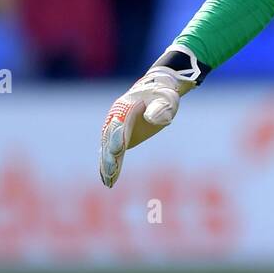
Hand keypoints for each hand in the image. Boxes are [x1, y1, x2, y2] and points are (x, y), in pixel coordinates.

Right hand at [99, 45, 208, 187]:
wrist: (156, 91)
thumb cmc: (163, 95)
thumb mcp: (166, 98)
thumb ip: (160, 108)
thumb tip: (152, 119)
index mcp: (125, 106)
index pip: (120, 123)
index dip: (118, 137)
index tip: (117, 151)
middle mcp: (115, 118)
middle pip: (110, 139)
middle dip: (110, 156)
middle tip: (112, 171)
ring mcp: (115, 128)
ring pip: (108, 148)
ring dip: (107, 164)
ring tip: (108, 182)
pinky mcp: (119, 138)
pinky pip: (111, 152)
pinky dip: (108, 165)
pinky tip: (107, 180)